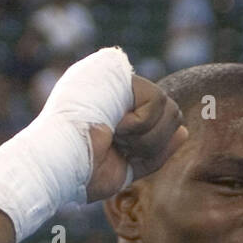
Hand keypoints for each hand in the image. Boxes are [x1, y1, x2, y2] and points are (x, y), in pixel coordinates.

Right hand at [87, 77, 187, 200]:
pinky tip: (115, 126)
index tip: (122, 157)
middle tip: (122, 149)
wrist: (57, 164)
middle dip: (153, 144)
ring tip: (118, 139)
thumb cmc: (81, 172)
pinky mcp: (118, 71)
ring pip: (170, 110)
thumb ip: (156, 151)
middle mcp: (114, 91)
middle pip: (170, 117)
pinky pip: (158, 101)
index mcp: (112, 111)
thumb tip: (185, 131)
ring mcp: (115, 79)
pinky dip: (141, 126)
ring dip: (147, 138)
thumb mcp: (128, 166)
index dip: (150, 147)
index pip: (158, 126)